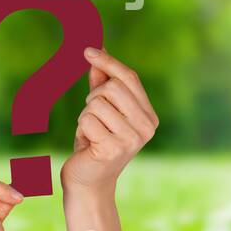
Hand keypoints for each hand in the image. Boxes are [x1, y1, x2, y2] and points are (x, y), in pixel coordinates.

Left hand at [61, 47, 158, 197]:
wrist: (88, 181)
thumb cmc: (94, 143)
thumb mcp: (100, 111)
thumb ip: (101, 84)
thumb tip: (97, 51)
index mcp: (149, 115)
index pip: (129, 78)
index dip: (108, 62)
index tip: (87, 50)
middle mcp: (147, 126)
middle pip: (113, 88)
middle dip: (93, 97)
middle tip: (91, 115)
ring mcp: (132, 138)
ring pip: (97, 103)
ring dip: (86, 115)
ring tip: (91, 132)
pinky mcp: (113, 148)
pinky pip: (87, 120)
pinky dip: (81, 128)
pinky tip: (87, 143)